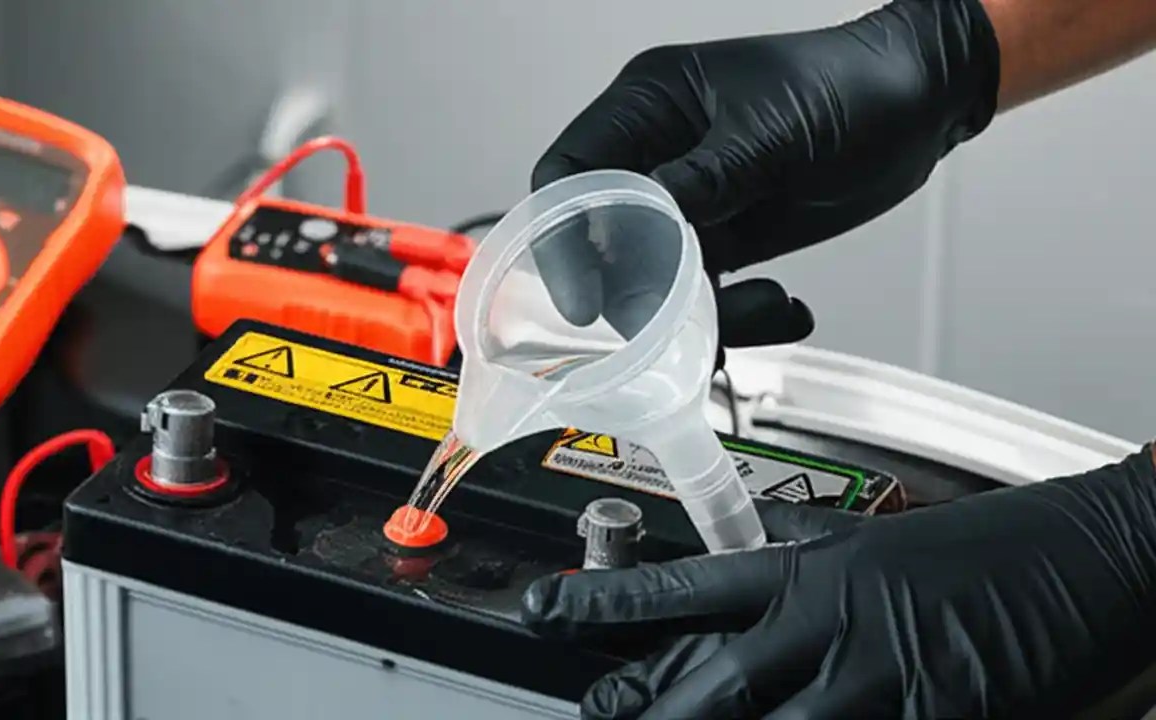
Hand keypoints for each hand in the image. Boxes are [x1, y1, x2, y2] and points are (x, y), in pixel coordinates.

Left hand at [522, 448, 1155, 718]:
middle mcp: (830, 618)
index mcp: (811, 565)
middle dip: (641, 704)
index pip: (685, 585)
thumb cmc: (988, 543)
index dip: (607, 601)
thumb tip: (751, 532)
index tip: (547, 609)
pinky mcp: (935, 714)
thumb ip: (804, 539)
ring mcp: (881, 675)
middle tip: (589, 712)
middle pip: (710, 675)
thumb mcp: (877, 530)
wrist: (1090, 550)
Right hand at [531, 0, 1000, 273]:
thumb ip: (711, 176)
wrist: (923, 106)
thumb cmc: (855, 85)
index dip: (564, 235)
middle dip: (641, 293)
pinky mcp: (728, 236)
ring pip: (659, 280)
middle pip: (607, 241)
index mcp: (652, 105)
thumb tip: (654, 217)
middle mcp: (661, 154)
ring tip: (763, 308)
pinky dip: (738, 316)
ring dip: (702, 314)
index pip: (573, 172)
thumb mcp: (778, 130)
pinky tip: (783, 310)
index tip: (584, 299)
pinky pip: (708, 293)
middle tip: (679, 325)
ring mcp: (693, 200)